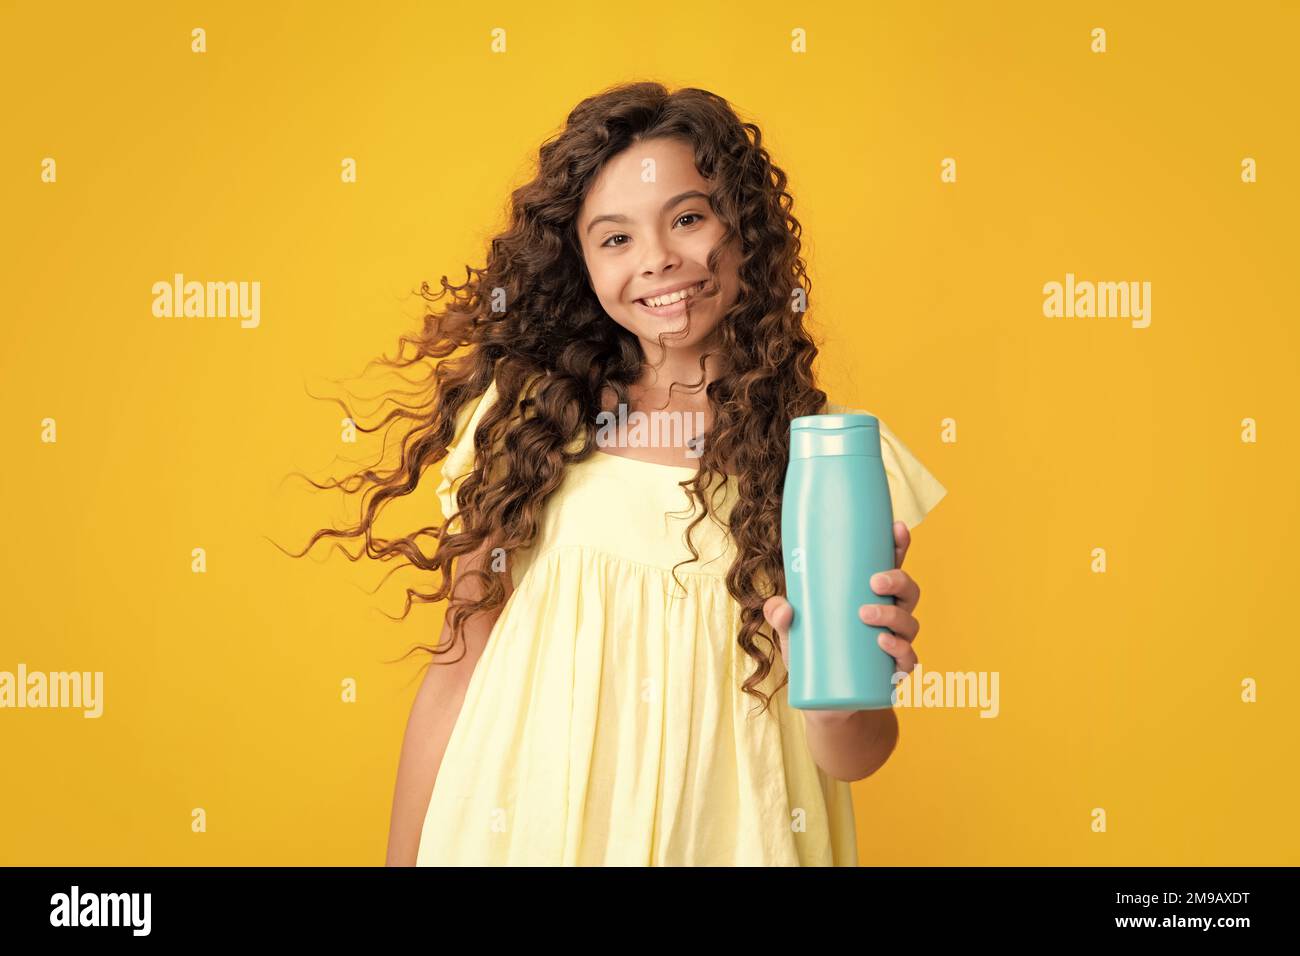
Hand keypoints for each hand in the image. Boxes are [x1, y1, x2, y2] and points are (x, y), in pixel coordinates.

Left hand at [762, 521, 922, 700]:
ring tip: (867, 615)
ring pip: (910, 622)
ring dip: (893, 616)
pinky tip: (884, 644)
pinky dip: (900, 650)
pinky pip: (909, 658)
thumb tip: (783, 606)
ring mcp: (896, 644)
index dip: (898, 545)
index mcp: (870, 598)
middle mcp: (890, 617)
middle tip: (874, 582)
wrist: (828, 706)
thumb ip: (781, 616)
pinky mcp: (894, 672)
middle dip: (898, 580)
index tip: (897, 528)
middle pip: (908, 590)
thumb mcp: (792, 634)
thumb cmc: (815, 658)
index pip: (890, 566)